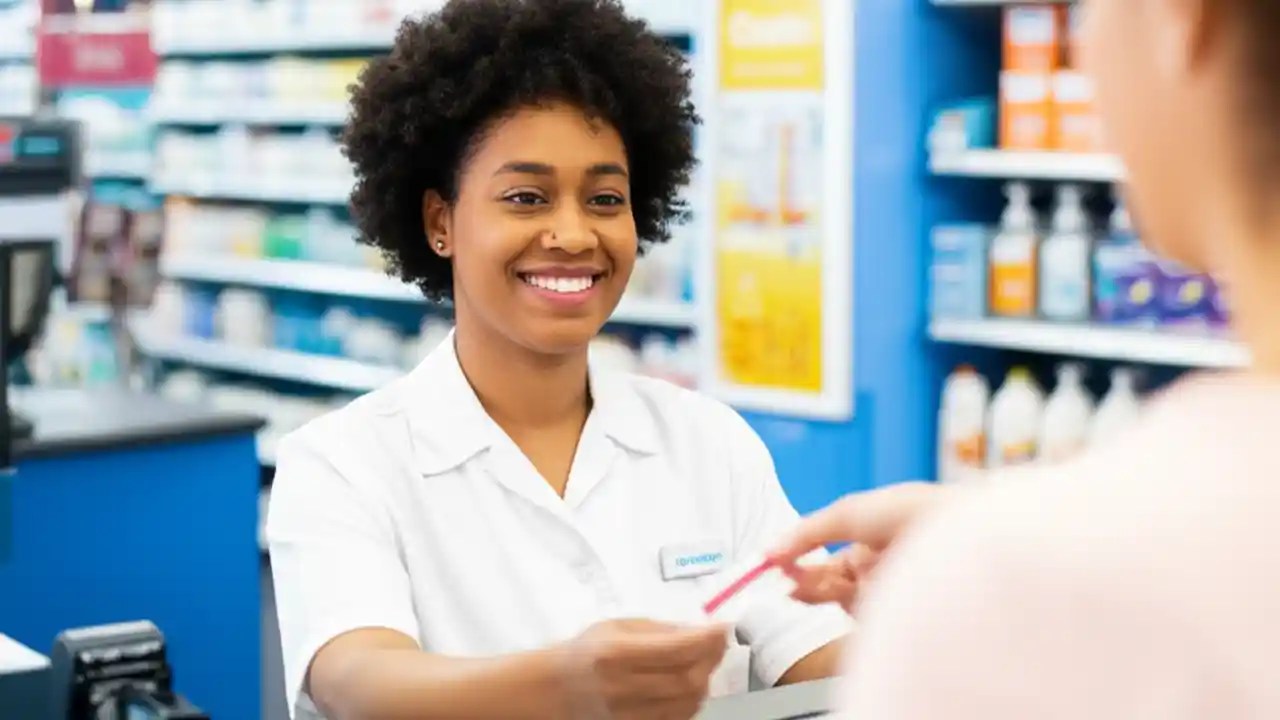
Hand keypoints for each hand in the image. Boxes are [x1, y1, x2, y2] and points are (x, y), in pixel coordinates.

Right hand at [558, 619, 729, 719]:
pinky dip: (693, 701)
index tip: (723, 627)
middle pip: (687, 681)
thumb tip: (704, 632)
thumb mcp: (618, 627)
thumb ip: (661, 630)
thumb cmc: (588, 650)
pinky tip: (691, 684)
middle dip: (711, 660)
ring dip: (705, 681)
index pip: (676, 650)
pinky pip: (678, 718)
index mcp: (616, 654)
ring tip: (704, 662)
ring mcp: (629, 715)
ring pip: (688, 704)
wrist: (557, 690)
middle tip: (718, 644)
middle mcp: (623, 688)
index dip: (707, 640)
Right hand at [767, 482, 947, 609]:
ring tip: (811, 587)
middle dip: (806, 581)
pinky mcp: (896, 614)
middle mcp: (883, 564)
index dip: (801, 560)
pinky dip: (850, 604)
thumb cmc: (910, 512)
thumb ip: (804, 533)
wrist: (955, 536)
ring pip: (843, 599)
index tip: (774, 565)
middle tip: (783, 586)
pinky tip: (852, 592)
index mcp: (875, 534)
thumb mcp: (846, 512)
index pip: (830, 556)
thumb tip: (769, 550)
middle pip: (831, 581)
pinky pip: (861, 614)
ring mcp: (890, 590)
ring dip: (823, 592)